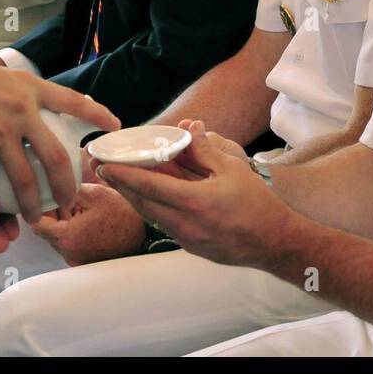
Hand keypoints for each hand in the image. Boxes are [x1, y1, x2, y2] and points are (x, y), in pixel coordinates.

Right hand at [0, 55, 119, 224]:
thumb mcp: (0, 76)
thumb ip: (18, 90)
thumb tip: (33, 101)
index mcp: (29, 89)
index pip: (73, 101)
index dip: (96, 115)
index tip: (115, 125)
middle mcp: (20, 110)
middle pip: (56, 156)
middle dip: (67, 184)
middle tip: (69, 201)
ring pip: (26, 178)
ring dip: (32, 204)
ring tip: (34, 217)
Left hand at [30, 183, 146, 265]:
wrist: (147, 237)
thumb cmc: (124, 217)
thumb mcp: (95, 193)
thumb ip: (69, 190)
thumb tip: (55, 188)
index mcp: (67, 237)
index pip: (36, 224)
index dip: (37, 207)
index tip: (41, 196)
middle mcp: (69, 253)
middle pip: (46, 232)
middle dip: (51, 214)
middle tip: (59, 196)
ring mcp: (77, 260)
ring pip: (58, 238)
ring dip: (63, 222)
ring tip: (76, 206)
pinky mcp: (85, 262)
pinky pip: (70, 244)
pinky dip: (73, 231)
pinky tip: (84, 218)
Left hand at [96, 120, 289, 268]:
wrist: (273, 242)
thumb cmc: (256, 203)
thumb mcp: (232, 169)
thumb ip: (204, 150)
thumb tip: (187, 128)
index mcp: (195, 201)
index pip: (150, 186)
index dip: (124, 176)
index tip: (105, 166)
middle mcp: (185, 223)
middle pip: (142, 203)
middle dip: (119, 185)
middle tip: (100, 169)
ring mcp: (185, 238)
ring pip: (149, 215)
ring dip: (131, 197)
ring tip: (116, 180)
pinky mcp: (188, 246)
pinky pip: (162, 224)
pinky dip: (149, 208)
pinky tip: (144, 196)